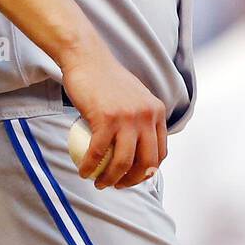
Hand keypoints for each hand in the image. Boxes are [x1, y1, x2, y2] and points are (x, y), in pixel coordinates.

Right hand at [60, 37, 167, 189]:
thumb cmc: (106, 79)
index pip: (160, 152)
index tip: (132, 178)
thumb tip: (139, 148)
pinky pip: (98, 152)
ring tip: (99, 183)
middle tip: (116, 186)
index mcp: (157, 111)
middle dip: (132, 182)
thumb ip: (141, 118)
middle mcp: (147, 115)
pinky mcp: (106, 118)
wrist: (87, 59)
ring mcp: (127, 117)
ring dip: (111, 180)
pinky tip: (83, 172)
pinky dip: (89, 167)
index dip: (148, 172)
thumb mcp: (134, 97)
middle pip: (146, 163)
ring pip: (123, 163)